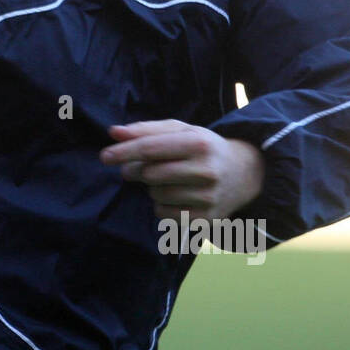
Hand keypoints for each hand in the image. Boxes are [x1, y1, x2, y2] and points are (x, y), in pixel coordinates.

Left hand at [99, 120, 263, 220]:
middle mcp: (206, 170)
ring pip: (156, 195)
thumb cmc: (203, 148)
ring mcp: (208, 197)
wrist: (245, 173)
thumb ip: (146, 130)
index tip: (104, 156)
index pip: (151, 148)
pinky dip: (161, 206)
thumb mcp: (181, 131)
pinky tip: (175, 196)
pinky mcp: (206, 219)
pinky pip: (164, 214)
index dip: (124, 152)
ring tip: (168, 180)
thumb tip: (113, 132)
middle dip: (136, 171)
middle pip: (150, 174)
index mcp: (198, 143)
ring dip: (152, 188)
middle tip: (136, 169)